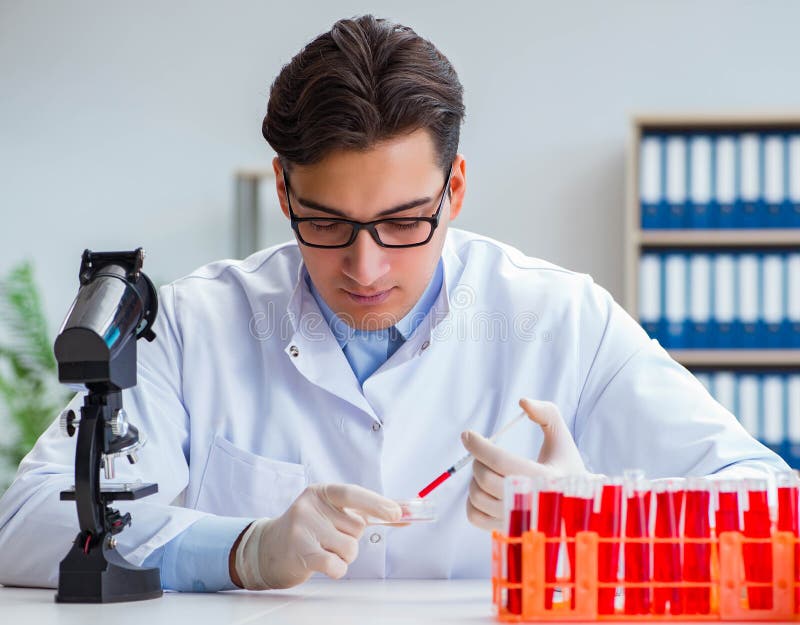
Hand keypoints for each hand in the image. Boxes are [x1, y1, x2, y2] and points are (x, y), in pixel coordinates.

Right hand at [233, 483, 400, 588]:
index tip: (397, 513)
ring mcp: (302, 528)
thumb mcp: (332, 512)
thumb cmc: (310, 530)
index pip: (352, 494)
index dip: (376, 503)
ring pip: (350, 548)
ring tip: (325, 549)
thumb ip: (367, 512)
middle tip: (331, 538)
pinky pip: (337, 565)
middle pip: (355, 527)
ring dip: (344, 555)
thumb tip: (405, 513)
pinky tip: (323, 563)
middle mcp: (309, 506)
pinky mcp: (300, 552)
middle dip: (351, 538)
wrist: (269, 550)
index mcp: (321, 492)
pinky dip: (337, 568)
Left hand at [461, 397, 586, 530]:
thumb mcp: (562, 437)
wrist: (574, 506)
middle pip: (485, 479)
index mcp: (545, 479)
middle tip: (481, 453)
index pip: (501, 461)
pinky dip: (472, 500)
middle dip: (477, 460)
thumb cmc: (563, 467)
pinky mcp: (506, 530)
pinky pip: (474, 516)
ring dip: (475, 479)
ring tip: (487, 470)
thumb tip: (523, 402)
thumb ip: (546, 413)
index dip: (479, 445)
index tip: (468, 435)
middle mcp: (531, 504)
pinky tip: (484, 489)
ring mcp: (517, 521)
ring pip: (476, 497)